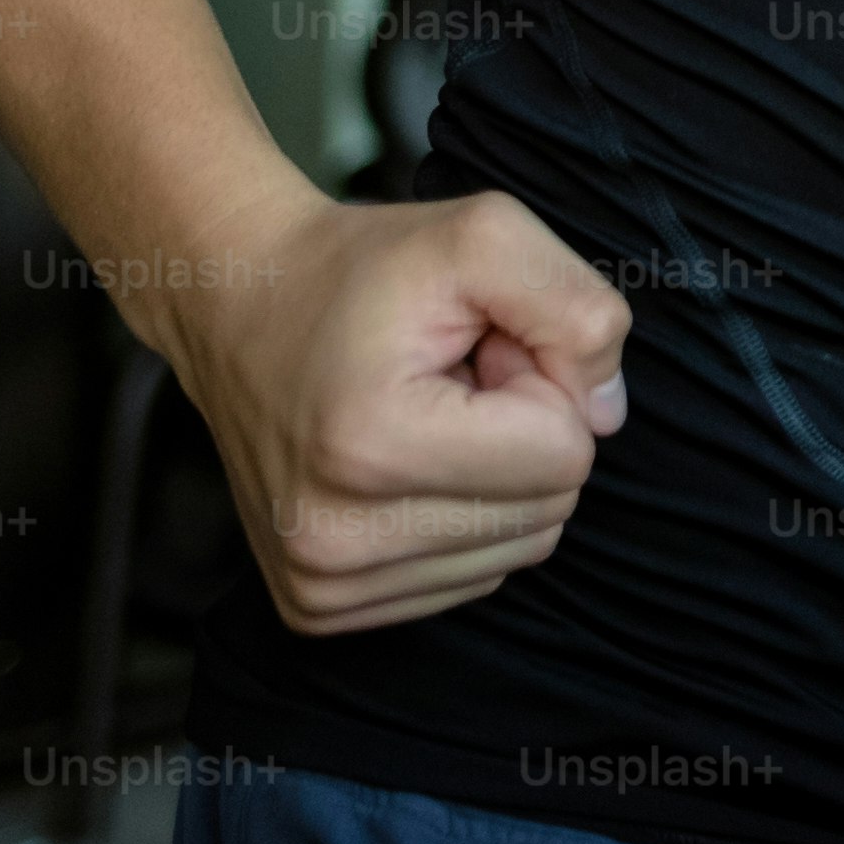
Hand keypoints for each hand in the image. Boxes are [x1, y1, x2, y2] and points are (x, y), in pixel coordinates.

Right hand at [157, 185, 632, 633]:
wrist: (236, 303)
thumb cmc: (365, 267)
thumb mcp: (487, 235)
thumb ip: (580, 313)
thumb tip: (607, 417)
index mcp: (373, 448)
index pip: (565, 456)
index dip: (542, 382)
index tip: (476, 348)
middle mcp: (336, 539)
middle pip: (547, 511)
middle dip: (523, 432)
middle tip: (450, 379)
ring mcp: (322, 585)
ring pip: (515, 551)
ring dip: (493, 476)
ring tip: (425, 415)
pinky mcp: (319, 607)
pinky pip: (468, 578)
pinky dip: (458, 516)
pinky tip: (402, 462)